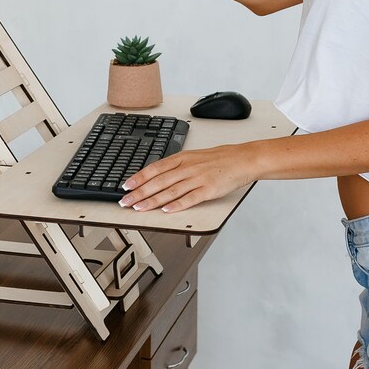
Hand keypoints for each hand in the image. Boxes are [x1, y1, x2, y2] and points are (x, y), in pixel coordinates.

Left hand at [117, 143, 262, 212]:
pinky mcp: (208, 190)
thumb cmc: (218, 159)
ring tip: (139, 208)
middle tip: (125, 202)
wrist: (242, 159)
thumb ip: (176, 166)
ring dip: (153, 201)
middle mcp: (187, 168)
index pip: (155, 169)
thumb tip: (156, 175)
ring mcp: (198, 179)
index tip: (126, 186)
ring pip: (170, 191)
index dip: (138, 178)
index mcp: (182, 159)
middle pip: (158, 181)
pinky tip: (166, 210)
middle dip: (139, 192)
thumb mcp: (193, 157)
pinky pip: (190, 198)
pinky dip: (177, 205)